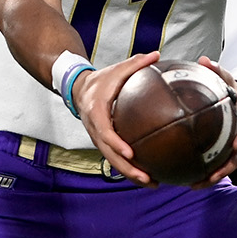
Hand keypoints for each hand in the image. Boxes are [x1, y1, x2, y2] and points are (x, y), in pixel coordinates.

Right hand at [73, 51, 160, 185]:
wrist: (79, 89)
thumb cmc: (101, 80)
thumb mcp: (116, 69)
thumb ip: (136, 63)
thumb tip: (157, 54)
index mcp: (96, 112)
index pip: (104, 132)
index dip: (116, 144)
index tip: (131, 152)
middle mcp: (95, 130)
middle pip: (109, 155)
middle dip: (127, 169)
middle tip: (146, 178)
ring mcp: (98, 139)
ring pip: (112, 161)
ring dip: (130, 174)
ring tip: (151, 183)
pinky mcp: (103, 143)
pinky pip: (115, 158)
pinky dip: (129, 168)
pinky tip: (147, 176)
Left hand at [193, 56, 236, 187]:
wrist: (235, 99)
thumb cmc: (229, 87)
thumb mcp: (226, 77)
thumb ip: (217, 70)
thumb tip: (204, 60)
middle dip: (225, 169)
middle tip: (211, 176)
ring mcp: (234, 148)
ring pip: (225, 167)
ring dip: (212, 178)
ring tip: (195, 185)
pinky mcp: (223, 153)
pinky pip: (214, 165)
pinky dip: (203, 174)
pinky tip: (186, 181)